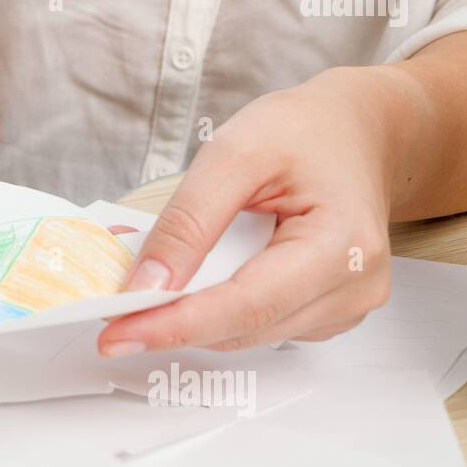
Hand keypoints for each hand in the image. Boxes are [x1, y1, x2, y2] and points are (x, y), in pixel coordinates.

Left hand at [98, 67, 403, 354]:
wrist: (356, 132)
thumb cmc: (305, 132)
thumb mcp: (235, 152)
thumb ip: (189, 220)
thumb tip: (146, 283)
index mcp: (344, 245)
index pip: (245, 305)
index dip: (175, 324)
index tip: (116, 334)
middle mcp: (355, 287)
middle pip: (244, 326)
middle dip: (173, 322)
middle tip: (110, 314)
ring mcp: (347, 304)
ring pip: (248, 333)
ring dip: (193, 317)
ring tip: (147, 290)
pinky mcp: (330, 311)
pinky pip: (261, 325)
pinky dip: (218, 309)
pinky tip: (196, 282)